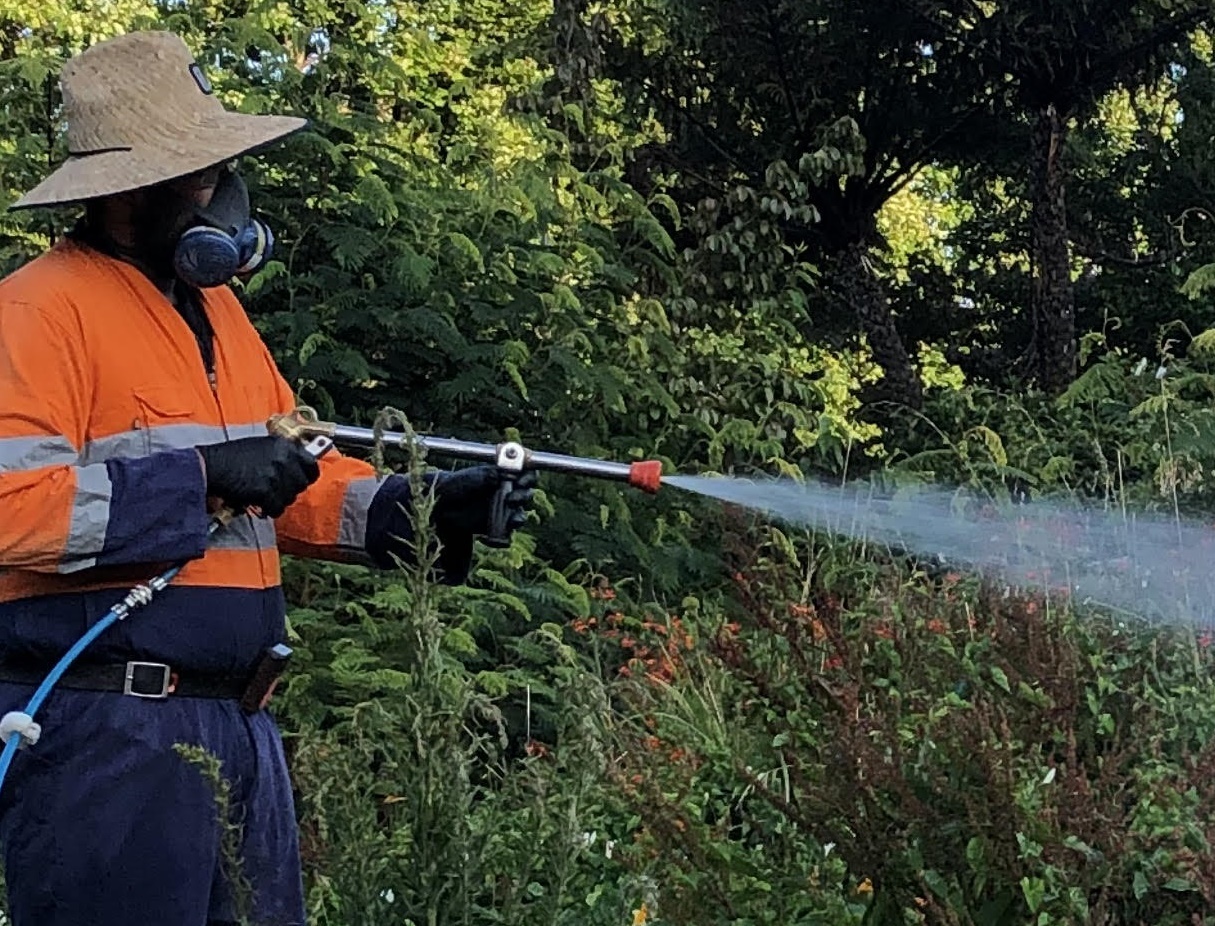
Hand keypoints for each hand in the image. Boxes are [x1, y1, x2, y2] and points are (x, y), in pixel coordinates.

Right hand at [196, 435, 319, 518]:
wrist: (210, 466)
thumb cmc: (231, 456)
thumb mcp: (261, 445)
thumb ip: (281, 453)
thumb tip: (298, 463)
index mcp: (284, 445)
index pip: (311, 463)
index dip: (308, 474)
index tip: (303, 479)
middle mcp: (283, 458)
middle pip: (302, 483)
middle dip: (291, 489)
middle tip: (277, 490)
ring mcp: (275, 475)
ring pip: (290, 497)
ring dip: (279, 500)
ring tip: (265, 496)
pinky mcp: (265, 491)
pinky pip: (277, 508)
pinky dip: (269, 510)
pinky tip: (260, 505)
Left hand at [430, 466, 537, 539]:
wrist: (439, 507)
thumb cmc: (453, 486)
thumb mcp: (467, 479)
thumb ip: (485, 477)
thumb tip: (502, 475)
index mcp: (503, 476)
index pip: (526, 473)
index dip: (528, 476)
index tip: (521, 480)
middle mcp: (507, 493)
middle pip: (526, 494)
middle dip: (522, 496)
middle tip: (510, 499)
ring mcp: (503, 512)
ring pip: (520, 517)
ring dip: (517, 519)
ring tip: (509, 520)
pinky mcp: (496, 529)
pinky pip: (506, 537)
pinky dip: (500, 540)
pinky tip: (484, 538)